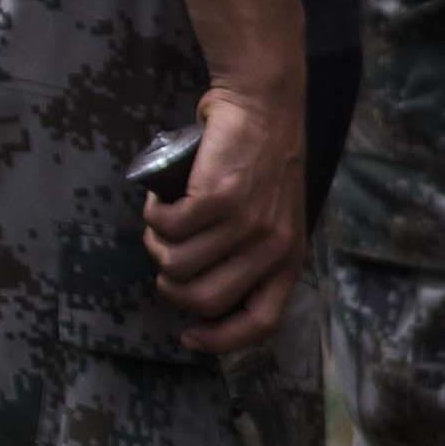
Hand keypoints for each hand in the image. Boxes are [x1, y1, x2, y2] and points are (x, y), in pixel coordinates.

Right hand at [140, 75, 308, 358]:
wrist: (264, 105)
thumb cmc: (260, 163)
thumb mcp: (274, 218)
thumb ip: (252, 255)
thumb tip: (202, 295)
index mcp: (290, 259)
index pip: (261, 323)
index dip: (221, 340)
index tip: (190, 336)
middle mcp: (273, 247)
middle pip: (204, 300)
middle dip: (171, 286)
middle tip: (165, 258)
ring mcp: (248, 222)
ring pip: (178, 263)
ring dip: (158, 244)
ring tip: (162, 220)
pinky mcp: (221, 196)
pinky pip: (169, 226)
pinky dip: (155, 215)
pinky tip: (160, 200)